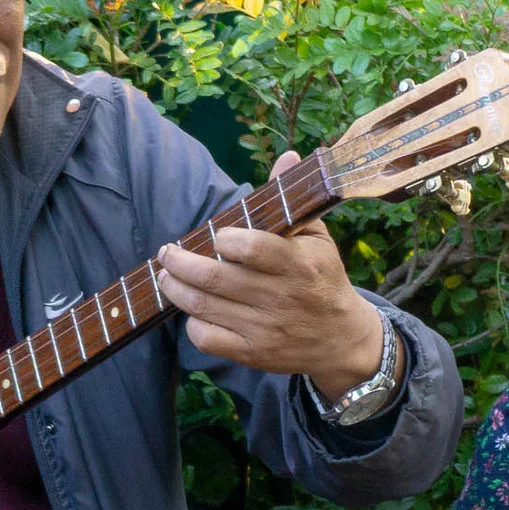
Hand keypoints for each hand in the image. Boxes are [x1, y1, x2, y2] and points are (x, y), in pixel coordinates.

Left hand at [156, 150, 387, 396]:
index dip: (224, 239)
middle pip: (214, 277)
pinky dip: (192, 323)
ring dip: (175, 288)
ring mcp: (265, 329)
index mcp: (298, 264)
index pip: (251, 248)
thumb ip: (292, 200)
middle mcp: (281, 298)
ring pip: (203, 306)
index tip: (217, 236)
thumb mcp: (318, 238)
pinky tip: (192, 310)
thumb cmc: (323, 279)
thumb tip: (288, 156)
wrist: (341, 339)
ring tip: (166, 275)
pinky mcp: (253, 353)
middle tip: (167, 251)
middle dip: (179, 261)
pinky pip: (208, 338)